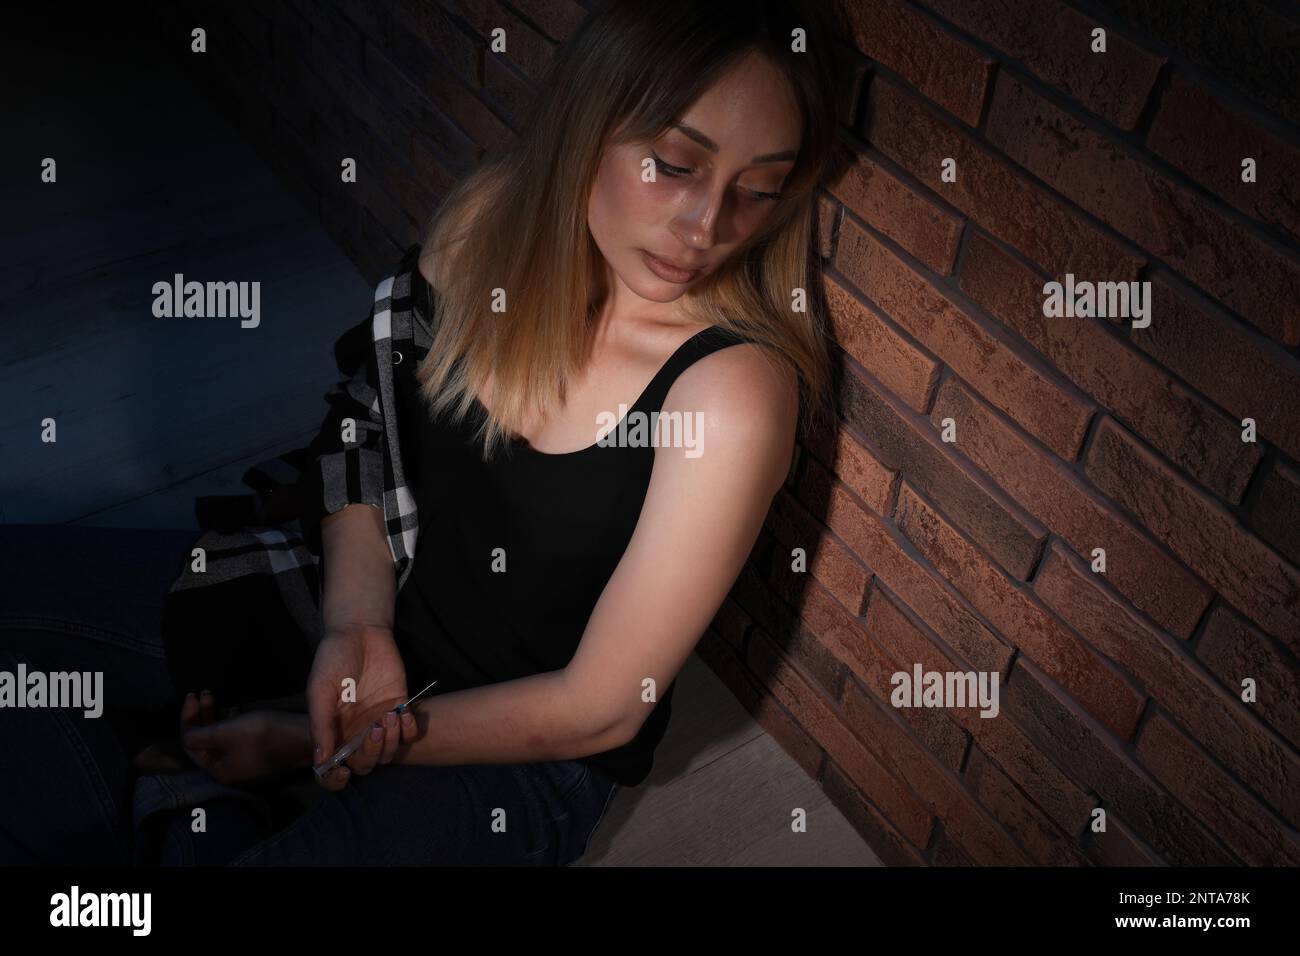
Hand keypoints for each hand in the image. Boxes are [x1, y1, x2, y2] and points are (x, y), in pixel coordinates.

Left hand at [180, 690, 311, 786]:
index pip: (191, 744)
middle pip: (203, 741)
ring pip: (217, 737)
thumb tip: (185, 737)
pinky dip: (226, 721)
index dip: (188, 720)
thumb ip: (200, 735)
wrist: (303, 737)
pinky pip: (230, 737)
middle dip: (200, 716)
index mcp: (218, 769)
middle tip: (202, 693)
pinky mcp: (253, 751)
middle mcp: (227, 769)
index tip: (192, 697)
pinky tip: (231, 708)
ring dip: (212, 716)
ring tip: (212, 695)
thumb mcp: (227, 732)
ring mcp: (241, 760)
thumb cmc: (263, 734)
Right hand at [308, 625, 419, 790]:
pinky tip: (404, 714)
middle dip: (372, 754)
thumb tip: (321, 760)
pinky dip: (409, 731)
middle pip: (365, 764)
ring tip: (389, 716)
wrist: (360, 631)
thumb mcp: (320, 690)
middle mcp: (355, 730)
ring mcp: (378, 720)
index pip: (332, 768)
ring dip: (391, 741)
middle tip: (374, 730)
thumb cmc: (333, 658)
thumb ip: (321, 725)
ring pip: (388, 752)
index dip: (335, 779)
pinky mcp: (399, 706)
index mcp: (332, 730)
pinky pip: (408, 733)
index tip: (343, 773)